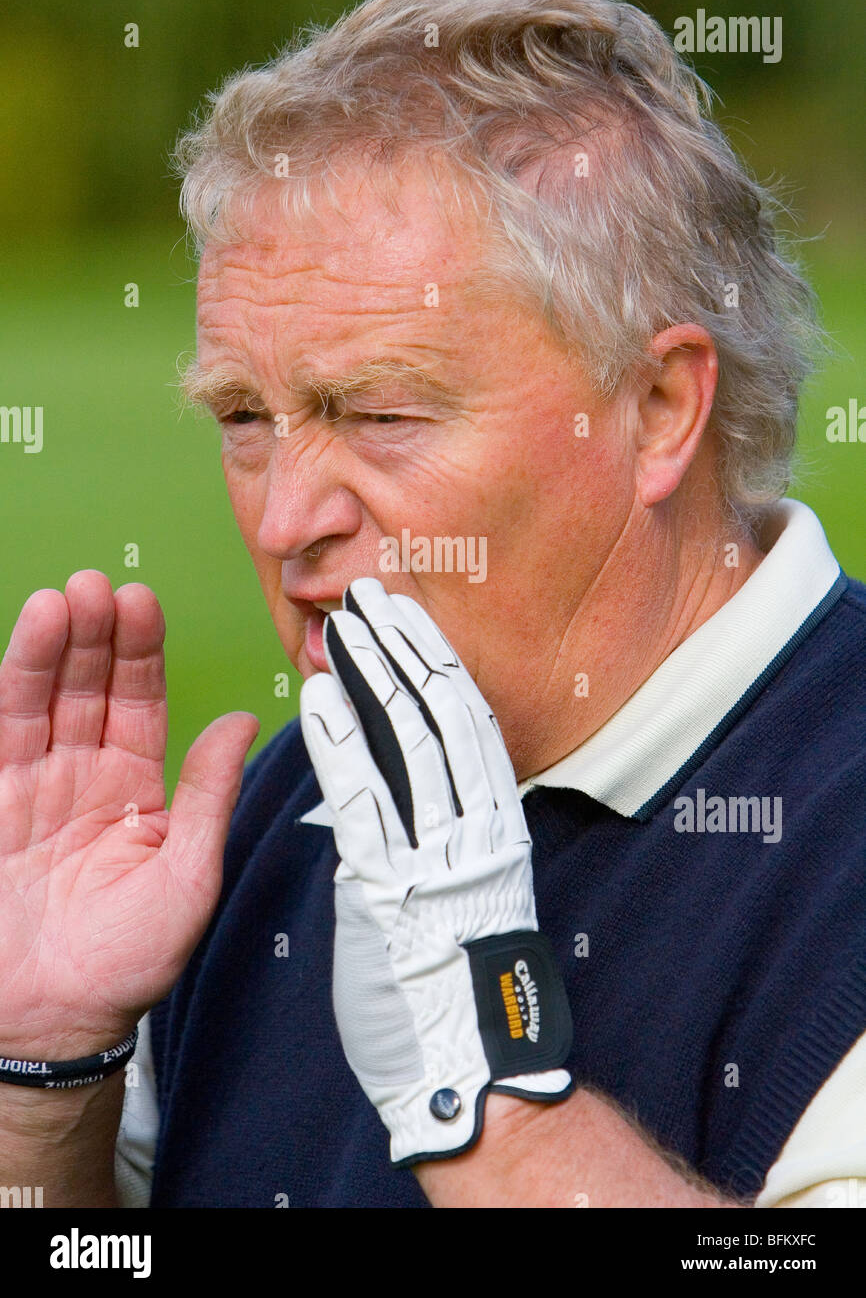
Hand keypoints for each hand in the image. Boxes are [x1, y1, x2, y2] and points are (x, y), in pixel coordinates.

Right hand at [0, 571, 258, 1060]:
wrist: (55, 1022)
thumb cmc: (129, 960)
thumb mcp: (189, 873)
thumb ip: (209, 794)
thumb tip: (244, 721)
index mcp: (136, 788)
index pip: (139, 702)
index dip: (141, 652)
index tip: (143, 602)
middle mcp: (83, 776)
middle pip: (89, 687)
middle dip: (95, 636)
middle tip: (100, 587)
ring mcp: (33, 787)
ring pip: (41, 700)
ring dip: (49, 649)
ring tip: (62, 600)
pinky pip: (1, 734)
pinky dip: (8, 686)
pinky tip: (25, 643)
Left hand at [300, 577, 572, 1165]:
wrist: (469, 1062)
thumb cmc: (458, 983)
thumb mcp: (464, 894)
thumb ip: (439, 839)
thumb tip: (413, 800)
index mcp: (494, 826)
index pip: (467, 723)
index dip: (436, 663)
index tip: (411, 618)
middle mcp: (475, 828)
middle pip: (442, 717)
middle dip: (406, 651)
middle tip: (375, 597)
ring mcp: (438, 853)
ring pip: (410, 742)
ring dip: (375, 677)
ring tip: (346, 625)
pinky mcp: (394, 885)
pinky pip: (366, 799)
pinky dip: (343, 742)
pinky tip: (320, 696)